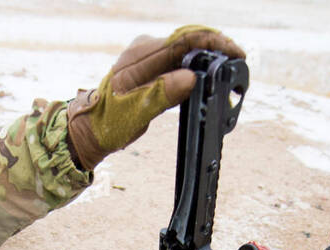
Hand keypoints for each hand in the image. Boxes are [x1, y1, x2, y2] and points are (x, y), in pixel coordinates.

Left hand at [66, 25, 245, 171]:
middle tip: (239, 61)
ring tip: (230, 68)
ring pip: (186, 49)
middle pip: (188, 39)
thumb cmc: (107, 123)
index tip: (234, 52)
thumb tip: (190, 79)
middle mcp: (146, 51)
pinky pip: (180, 60)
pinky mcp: (153, 68)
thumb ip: (161, 95)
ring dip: (209, 55)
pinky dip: (198, 65)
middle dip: (217, 47)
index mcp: (140, 57)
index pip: (183, 40)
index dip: (212, 43)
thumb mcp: (134, 114)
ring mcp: (149, 58)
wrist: (90, 129)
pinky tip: (210, 76)